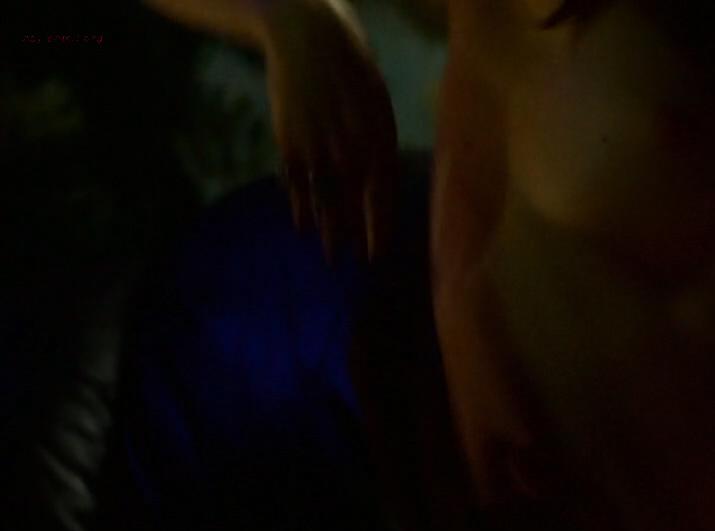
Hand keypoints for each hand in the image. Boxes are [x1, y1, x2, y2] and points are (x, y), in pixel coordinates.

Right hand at [259, 0, 396, 263]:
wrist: (309, 38)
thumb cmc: (352, 72)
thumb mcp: (376, 106)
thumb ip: (378, 145)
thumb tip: (379, 181)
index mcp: (377, 138)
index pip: (381, 193)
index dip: (379, 225)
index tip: (377, 253)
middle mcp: (348, 146)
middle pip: (352, 201)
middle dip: (354, 234)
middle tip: (355, 266)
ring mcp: (317, 145)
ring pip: (322, 197)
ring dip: (326, 228)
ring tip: (329, 256)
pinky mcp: (289, 139)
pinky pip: (296, 181)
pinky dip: (299, 204)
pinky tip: (302, 226)